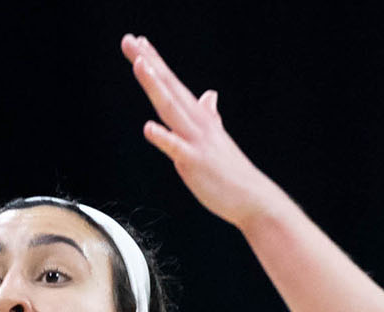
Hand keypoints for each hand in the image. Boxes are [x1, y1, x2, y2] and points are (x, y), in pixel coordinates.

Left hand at [122, 34, 285, 227]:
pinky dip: (163, 137)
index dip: (156, 62)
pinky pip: (176, 148)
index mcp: (200, 117)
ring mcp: (195, 141)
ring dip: (155, 85)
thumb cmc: (231, 172)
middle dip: (149, 63)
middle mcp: (197, 123)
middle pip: (169, 87)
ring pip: (171, 108)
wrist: (252, 198)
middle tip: (131, 41)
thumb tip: (210, 96)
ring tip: (140, 64)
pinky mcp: (194, 162)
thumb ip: (211, 115)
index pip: (173, 84)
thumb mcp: (218, 138)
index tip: (138, 42)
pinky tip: (148, 127)